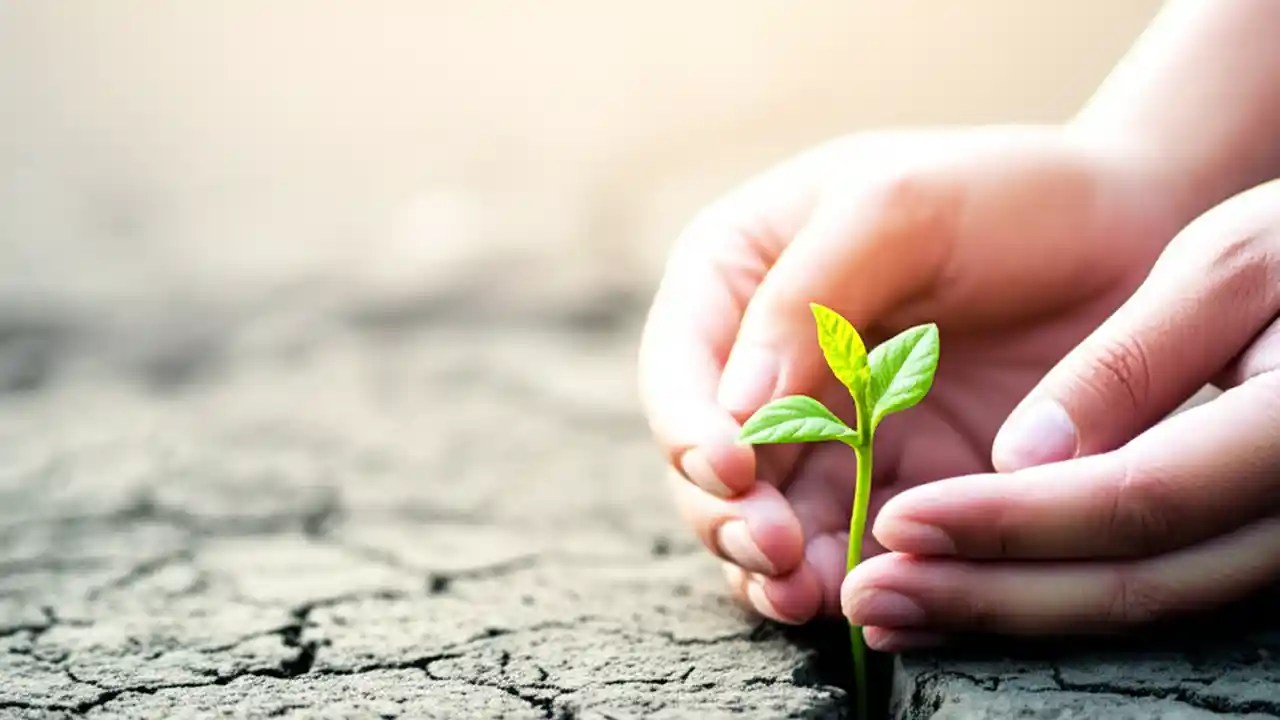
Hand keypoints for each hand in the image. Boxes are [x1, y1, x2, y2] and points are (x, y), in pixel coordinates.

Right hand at [639, 126, 1185, 632]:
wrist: (1131, 235)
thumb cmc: (1005, 194)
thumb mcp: (897, 211)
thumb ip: (805, 301)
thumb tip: (736, 413)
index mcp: (739, 274)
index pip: (679, 362)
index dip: (688, 422)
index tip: (731, 466)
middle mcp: (766, 364)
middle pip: (709, 459)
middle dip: (728, 512)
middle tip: (773, 548)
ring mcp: (827, 433)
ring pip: (766, 518)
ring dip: (772, 565)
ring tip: (803, 594)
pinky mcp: (892, 488)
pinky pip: (846, 548)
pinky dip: (842, 579)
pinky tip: (860, 598)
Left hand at [850, 180, 1279, 647]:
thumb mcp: (1227, 266)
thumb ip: (1132, 360)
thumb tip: (1020, 460)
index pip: (1138, 501)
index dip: (1009, 520)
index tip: (898, 522)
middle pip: (1133, 583)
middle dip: (988, 593)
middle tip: (869, 597)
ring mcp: (1276, 543)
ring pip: (1138, 603)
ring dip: (1006, 613)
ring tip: (891, 612)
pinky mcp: (1244, 544)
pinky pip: (1148, 589)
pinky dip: (1047, 600)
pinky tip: (961, 598)